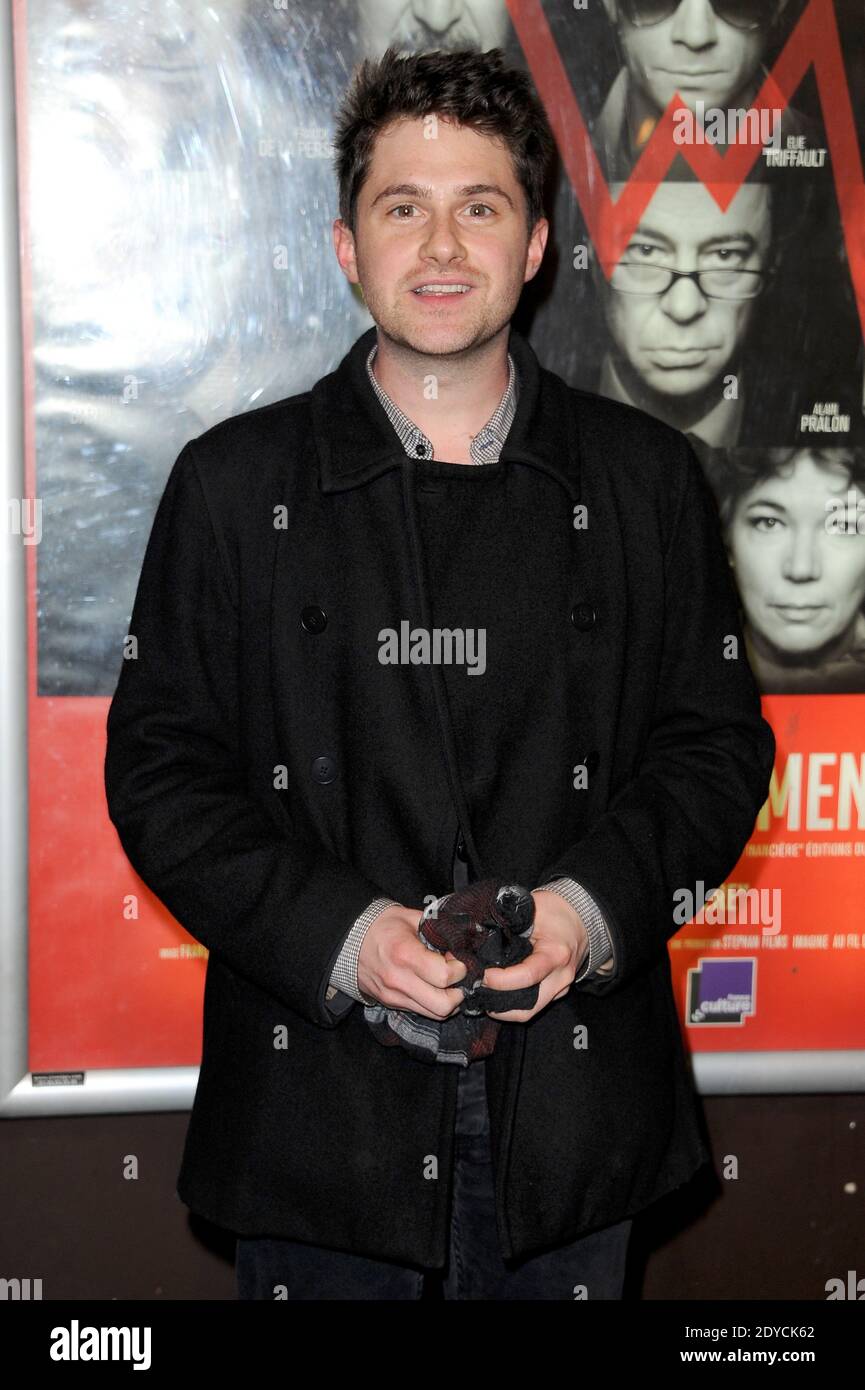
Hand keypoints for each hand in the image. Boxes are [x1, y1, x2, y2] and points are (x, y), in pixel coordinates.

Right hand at [357, 904, 467, 1018]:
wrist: (348, 940)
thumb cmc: (383, 925)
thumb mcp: (411, 918)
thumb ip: (438, 929)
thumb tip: (463, 940)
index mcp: (405, 954)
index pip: (445, 977)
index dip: (460, 970)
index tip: (457, 960)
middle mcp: (399, 980)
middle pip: (443, 1005)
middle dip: (458, 993)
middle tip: (457, 977)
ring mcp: (393, 996)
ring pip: (434, 1014)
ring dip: (448, 1002)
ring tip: (446, 983)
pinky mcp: (390, 1003)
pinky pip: (421, 1011)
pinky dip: (433, 1003)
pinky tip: (432, 987)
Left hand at [482, 889, 587, 1021]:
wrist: (580, 917)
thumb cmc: (555, 911)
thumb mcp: (532, 910)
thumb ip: (509, 925)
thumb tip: (479, 938)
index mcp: (556, 954)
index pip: (527, 976)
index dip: (501, 980)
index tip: (483, 975)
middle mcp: (561, 977)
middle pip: (529, 1008)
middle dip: (499, 1006)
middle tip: (478, 991)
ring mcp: (561, 988)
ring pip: (530, 1012)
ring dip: (505, 1009)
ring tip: (484, 995)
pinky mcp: (557, 992)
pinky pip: (534, 1005)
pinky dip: (514, 1004)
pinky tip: (498, 993)